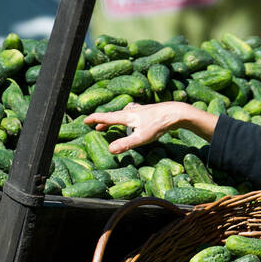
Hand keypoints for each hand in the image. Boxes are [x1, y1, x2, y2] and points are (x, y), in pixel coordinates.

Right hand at [85, 101, 212, 154]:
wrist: (175, 112)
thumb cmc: (158, 125)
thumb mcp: (141, 138)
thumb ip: (125, 144)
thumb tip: (110, 150)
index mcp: (126, 116)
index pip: (107, 117)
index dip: (95, 119)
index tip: (85, 120)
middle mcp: (131, 112)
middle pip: (113, 116)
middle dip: (103, 121)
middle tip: (95, 126)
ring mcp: (139, 111)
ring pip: (122, 115)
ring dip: (114, 120)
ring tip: (109, 125)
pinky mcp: (146, 113)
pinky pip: (130, 115)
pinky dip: (124, 119)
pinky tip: (130, 122)